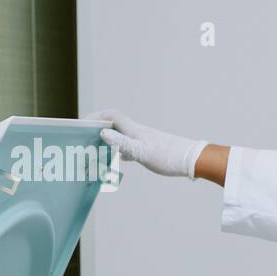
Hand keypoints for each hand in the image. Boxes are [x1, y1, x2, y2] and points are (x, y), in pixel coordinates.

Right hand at [83, 109, 206, 178]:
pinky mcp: (152, 150)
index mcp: (134, 130)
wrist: (194, 160)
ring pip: (122, 138)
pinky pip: (131, 148)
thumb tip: (102, 132)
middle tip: (85, 140)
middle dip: (98, 130)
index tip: (82, 123)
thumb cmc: (169, 156)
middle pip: (114, 126)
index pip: (111, 115)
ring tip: (97, 152)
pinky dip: (121, 152)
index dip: (96, 116)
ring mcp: (145, 141)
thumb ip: (122, 143)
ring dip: (109, 142)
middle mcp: (138, 133)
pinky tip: (119, 159)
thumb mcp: (142, 152)